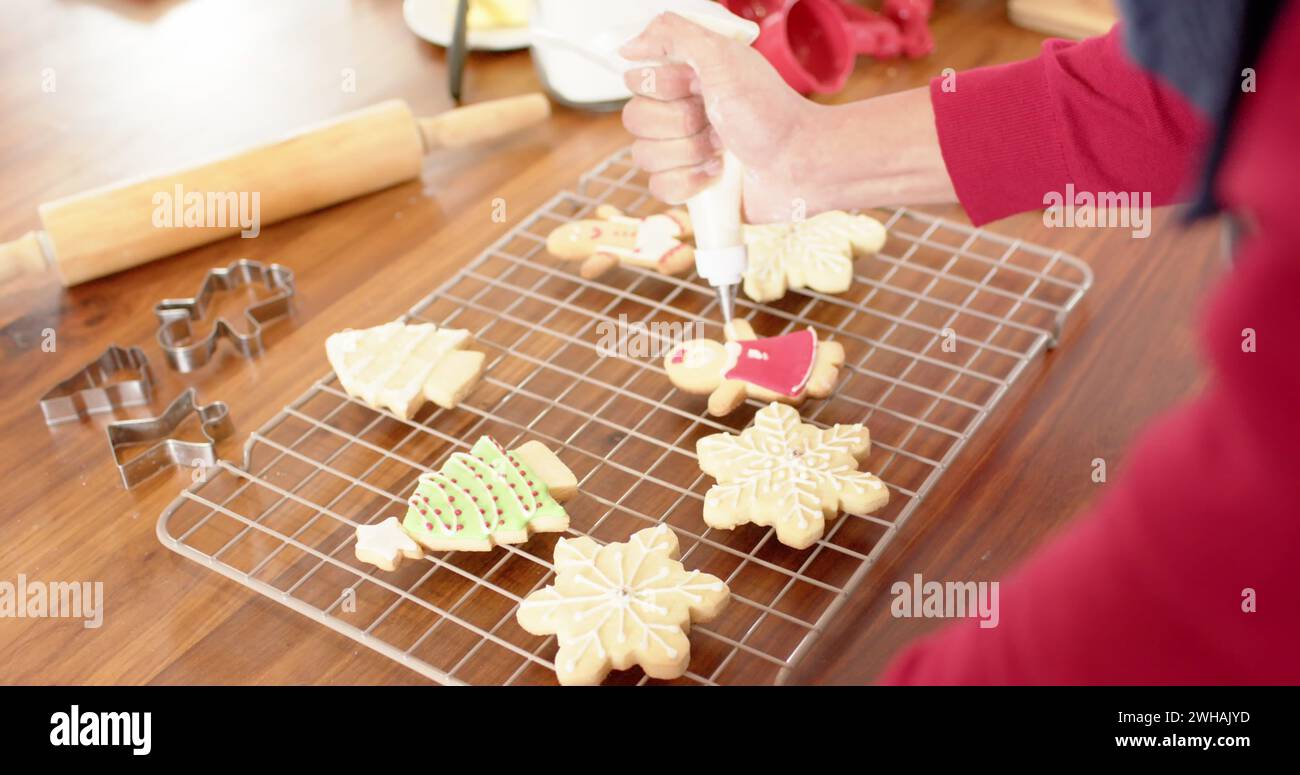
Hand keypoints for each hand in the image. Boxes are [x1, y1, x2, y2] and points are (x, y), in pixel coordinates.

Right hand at [619, 12, 819, 222]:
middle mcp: (680, 112)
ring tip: (722, 150)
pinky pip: (658, 188)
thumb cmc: (770, 112)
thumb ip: (673, 35)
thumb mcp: (723, 57)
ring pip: (643, 156)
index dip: (666, 89)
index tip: (699, 88)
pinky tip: (716, 176)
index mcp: (685, 79)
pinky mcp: (688, 186)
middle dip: (681, 125)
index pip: (637, 83)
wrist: (799, 164)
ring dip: (688, 154)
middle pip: (635, 120)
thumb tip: (627, 47)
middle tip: (717, 122)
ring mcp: (682, 151)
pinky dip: (689, 183)